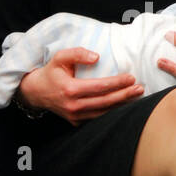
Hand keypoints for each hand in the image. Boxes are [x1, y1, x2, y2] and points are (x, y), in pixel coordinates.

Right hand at [16, 47, 144, 125]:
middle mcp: (73, 106)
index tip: (131, 78)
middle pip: (105, 102)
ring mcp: (75, 117)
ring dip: (122, 105)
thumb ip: (77, 53)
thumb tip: (97, 57)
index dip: (116, 83)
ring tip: (136, 96)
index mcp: (70, 89)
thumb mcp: (59, 57)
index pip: (99, 87)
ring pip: (104, 113)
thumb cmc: (51, 72)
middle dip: (125, 95)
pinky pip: (98, 118)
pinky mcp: (77, 122)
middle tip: (140, 88)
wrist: (36, 92)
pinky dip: (112, 112)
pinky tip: (123, 105)